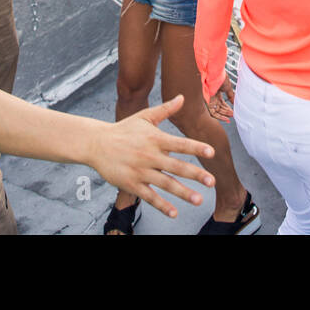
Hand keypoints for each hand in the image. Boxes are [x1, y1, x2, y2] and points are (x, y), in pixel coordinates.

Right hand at [87, 95, 215, 217]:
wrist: (96, 143)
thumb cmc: (123, 129)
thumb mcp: (144, 116)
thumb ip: (165, 109)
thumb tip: (182, 97)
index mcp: (155, 138)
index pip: (179, 143)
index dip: (196, 147)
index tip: (211, 152)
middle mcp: (149, 155)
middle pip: (176, 166)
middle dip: (195, 174)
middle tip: (212, 181)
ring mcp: (140, 171)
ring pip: (165, 184)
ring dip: (183, 193)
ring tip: (199, 200)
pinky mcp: (131, 184)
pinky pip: (149, 196)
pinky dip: (161, 205)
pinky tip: (174, 213)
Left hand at [205, 74, 234, 122]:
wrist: (216, 74)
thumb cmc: (221, 78)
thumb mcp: (228, 88)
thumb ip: (231, 96)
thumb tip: (235, 102)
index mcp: (217, 93)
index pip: (222, 103)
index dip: (227, 108)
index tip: (232, 112)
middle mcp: (213, 97)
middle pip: (219, 108)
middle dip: (226, 112)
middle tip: (233, 114)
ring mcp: (210, 99)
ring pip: (217, 111)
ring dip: (224, 114)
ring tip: (231, 115)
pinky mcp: (208, 102)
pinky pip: (213, 112)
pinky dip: (220, 116)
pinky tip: (226, 118)